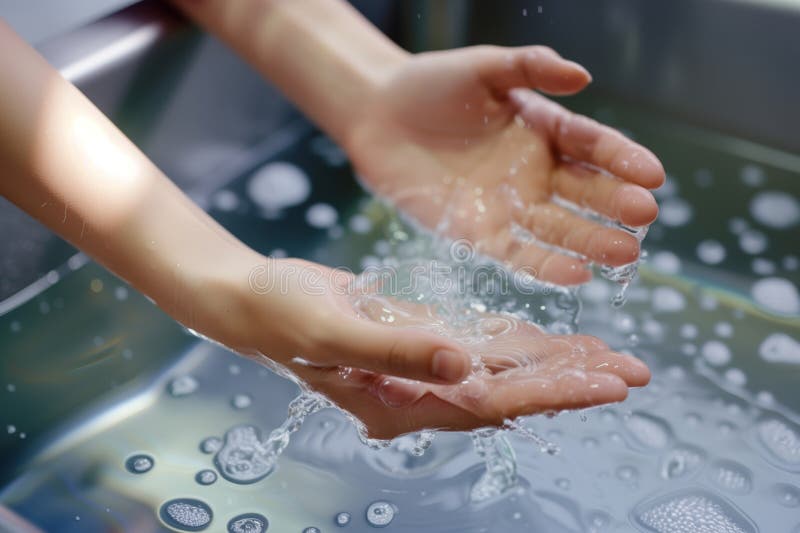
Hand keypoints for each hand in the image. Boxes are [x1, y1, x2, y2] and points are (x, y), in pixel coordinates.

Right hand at [214, 258, 648, 438]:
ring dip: (553, 362)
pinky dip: (518, 341)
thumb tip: (466, 366)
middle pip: (509, 392)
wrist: (255, 300)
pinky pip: (479, 344)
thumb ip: (399, 352)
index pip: (492, 405)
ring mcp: (422, 369)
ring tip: (609, 356)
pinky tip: (553, 336)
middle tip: (633, 373)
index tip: (608, 385)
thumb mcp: (334, 334)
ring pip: (500, 370)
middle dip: (570, 382)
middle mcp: (419, 394)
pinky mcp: (421, 340)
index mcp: (401, 404)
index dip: (552, 394)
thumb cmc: (283, 317)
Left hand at [345, 45, 664, 284]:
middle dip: (614, 204)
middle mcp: (534, 173)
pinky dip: (545, 266)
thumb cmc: (432, 85)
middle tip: (644, 215)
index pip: (592, 145)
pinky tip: (576, 274)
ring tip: (626, 253)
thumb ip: (530, 67)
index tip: (653, 174)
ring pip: (558, 228)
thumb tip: (582, 76)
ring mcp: (509, 206)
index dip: (622, 159)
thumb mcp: (484, 67)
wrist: (378, 116)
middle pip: (584, 192)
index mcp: (544, 131)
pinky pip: (516, 253)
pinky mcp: (477, 234)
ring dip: (590, 241)